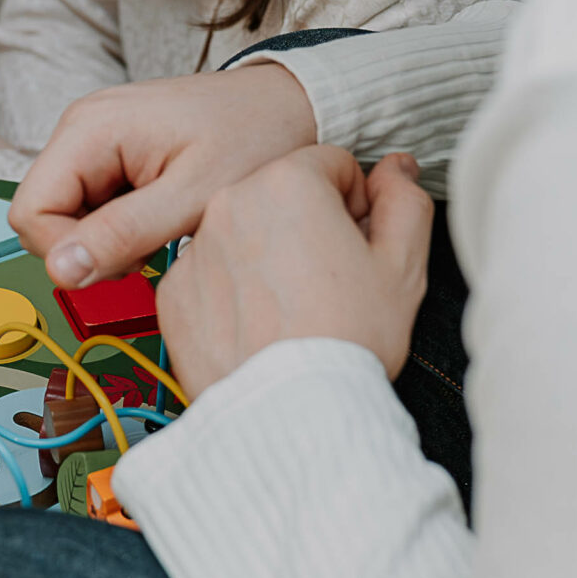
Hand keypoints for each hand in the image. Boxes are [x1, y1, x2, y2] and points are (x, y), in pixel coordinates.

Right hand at [12, 63, 317, 287]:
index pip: (30, 212)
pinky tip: (162, 219)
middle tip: (151, 248)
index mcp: (90, 129)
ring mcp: (95, 137)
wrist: (295, 104)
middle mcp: (81, 127)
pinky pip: (92, 203)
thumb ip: (124, 234)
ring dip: (107, 239)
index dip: (64, 253)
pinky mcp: (113, 151)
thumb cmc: (256, 139)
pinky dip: (120, 225)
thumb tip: (60, 272)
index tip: (123, 264)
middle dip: (89, 247)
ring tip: (164, 229)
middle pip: (43, 214)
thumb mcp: (194, 197)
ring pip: (67, 214)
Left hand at [157, 148, 430, 396]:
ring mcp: (193, 248)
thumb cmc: (351, 338)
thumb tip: (396, 169)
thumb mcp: (402, 265)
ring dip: (265, 253)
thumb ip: (404, 202)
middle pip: (281, 193)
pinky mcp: (172, 292)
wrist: (295, 413)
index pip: (331, 164)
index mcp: (288, 182)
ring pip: (241, 232)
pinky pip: (208, 273)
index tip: (358, 242)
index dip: (355, 203)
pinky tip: (258, 325)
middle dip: (307, 222)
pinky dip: (230, 290)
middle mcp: (229, 203)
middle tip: (330, 278)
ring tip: (294, 306)